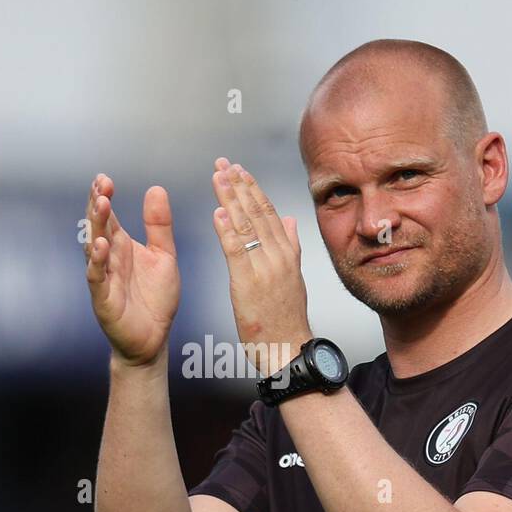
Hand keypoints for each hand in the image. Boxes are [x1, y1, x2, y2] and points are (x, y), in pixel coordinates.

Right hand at [83, 174, 180, 366]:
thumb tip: (156, 188)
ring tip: (101, 204)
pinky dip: (96, 262)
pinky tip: (100, 245)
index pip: (109, 216)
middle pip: (98, 226)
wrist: (154, 338)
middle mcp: (108, 258)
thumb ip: (159, 225)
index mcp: (121, 245)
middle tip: (101, 184)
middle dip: (97, 204)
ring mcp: (103, 277)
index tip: (105, 178)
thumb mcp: (164, 256)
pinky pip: (96, 278)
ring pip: (93, 247)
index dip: (104, 196)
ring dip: (96, 226)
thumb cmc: (156, 298)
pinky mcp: (103, 299)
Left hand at [210, 157, 312, 375]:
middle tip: (223, 163)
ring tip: (218, 176)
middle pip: (257, 212)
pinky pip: (237, 251)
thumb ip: (291, 246)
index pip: (269, 212)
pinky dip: (227, 229)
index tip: (240, 169)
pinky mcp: (248, 283)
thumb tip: (289, 219)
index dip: (253, 188)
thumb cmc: (286, 318)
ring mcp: (264, 268)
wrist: (289, 347)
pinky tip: (218, 212)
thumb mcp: (294, 277)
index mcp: (287, 253)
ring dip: (231, 198)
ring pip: (247, 225)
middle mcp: (278, 255)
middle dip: (239, 185)